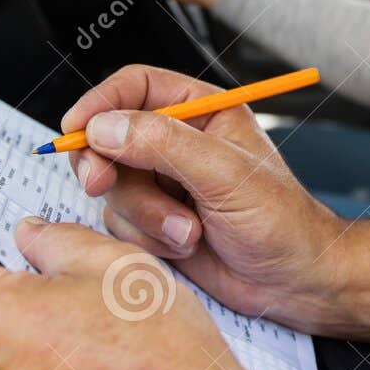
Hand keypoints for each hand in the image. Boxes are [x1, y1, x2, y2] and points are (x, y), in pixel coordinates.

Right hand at [58, 65, 355, 332]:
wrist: (294, 282)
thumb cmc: (281, 221)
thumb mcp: (225, 174)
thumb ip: (163, 145)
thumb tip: (104, 128)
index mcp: (201, 112)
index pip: (134, 87)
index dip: (99, 104)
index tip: (75, 129)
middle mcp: (177, 143)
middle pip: (107, 137)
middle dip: (105, 165)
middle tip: (101, 183)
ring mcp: (163, 184)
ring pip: (112, 187)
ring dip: (145, 215)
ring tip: (191, 232)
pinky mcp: (155, 222)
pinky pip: (121, 224)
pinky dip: (149, 239)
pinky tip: (189, 246)